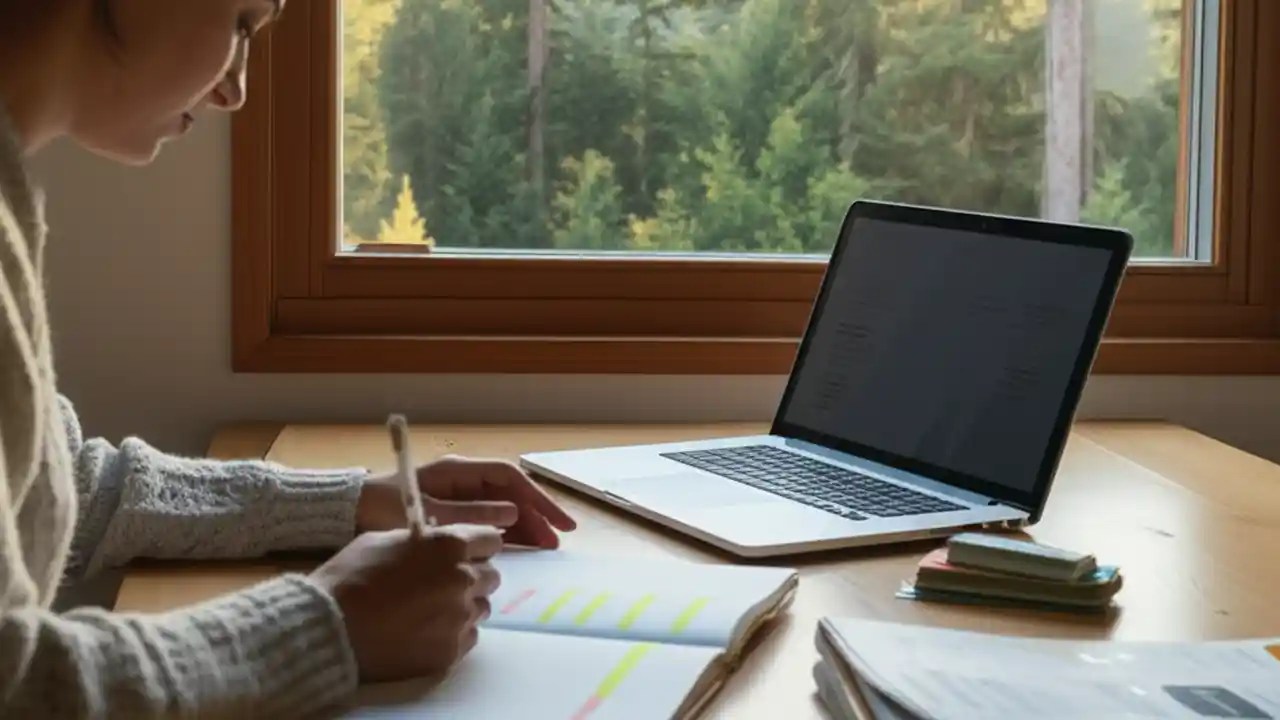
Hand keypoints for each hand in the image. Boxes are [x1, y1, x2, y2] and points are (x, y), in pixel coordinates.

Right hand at [310, 524, 501, 682]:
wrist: (330, 628)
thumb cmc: (351, 576)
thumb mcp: (385, 539)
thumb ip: (422, 541)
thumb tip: (435, 543)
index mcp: (450, 546)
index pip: (491, 540)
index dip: (478, 545)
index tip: (467, 552)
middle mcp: (463, 579)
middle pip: (491, 575)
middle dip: (473, 575)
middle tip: (444, 582)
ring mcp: (460, 618)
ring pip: (482, 607)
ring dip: (465, 605)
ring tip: (433, 609)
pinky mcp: (451, 651)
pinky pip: (469, 636)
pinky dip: (454, 632)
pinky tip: (427, 630)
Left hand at [356, 455, 576, 547]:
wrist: (346, 514)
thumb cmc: (382, 508)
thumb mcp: (428, 515)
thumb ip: (470, 515)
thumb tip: (512, 515)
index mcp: (458, 471)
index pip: (510, 479)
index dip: (537, 498)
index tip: (557, 520)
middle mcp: (462, 480)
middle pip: (510, 495)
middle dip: (536, 515)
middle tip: (558, 541)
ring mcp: (457, 497)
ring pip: (501, 509)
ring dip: (524, 526)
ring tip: (545, 548)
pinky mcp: (449, 515)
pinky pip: (485, 522)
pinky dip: (504, 535)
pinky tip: (519, 549)